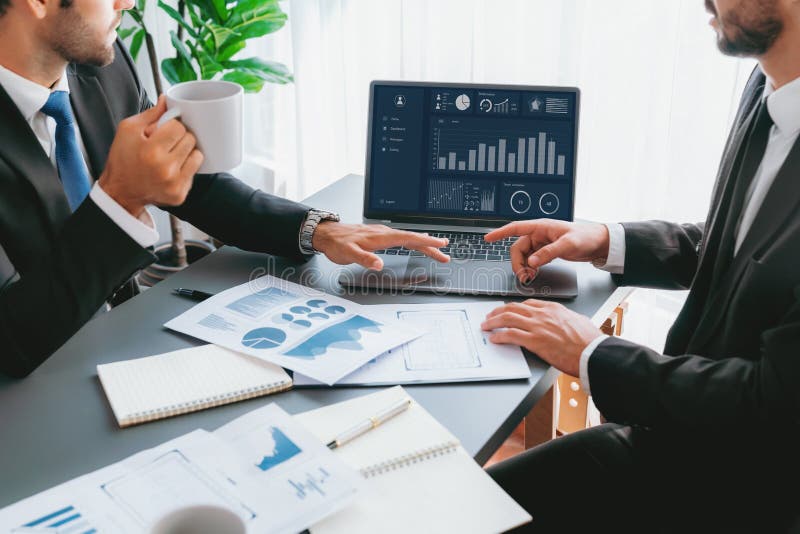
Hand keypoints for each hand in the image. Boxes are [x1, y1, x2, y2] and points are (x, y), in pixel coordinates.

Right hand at [98, 95, 203, 216]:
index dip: (171, 126)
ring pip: (197, 155)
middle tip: (166, 143)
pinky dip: (186, 167)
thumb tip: (167, 99)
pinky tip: (171, 169)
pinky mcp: (180, 194)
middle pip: (190, 139)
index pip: (178, 127)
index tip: (163, 132)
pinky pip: (195, 172)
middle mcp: (165, 169)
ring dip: (186, 152)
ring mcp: (174, 184)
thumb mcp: (128, 130)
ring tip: (170, 155)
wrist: (120, 191)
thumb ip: (150, 114)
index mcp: (151, 151)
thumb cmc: (122, 159)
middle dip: (179, 138)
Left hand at [311, 222, 449, 269]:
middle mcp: (384, 233)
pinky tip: (414, 242)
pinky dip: (411, 240)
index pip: (408, 238)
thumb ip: (364, 259)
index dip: (425, 242)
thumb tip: (378, 264)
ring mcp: (382, 234)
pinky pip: (400, 237)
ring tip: (436, 247)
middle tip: (445, 251)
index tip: (440, 244)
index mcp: (381, 237)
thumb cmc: (337, 243)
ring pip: (407, 237)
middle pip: (412, 238)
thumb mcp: (349, 254)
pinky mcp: (378, 236)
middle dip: (429, 245)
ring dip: (422, 242)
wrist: (326, 234)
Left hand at [481, 299, 602, 376]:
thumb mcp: (578, 322)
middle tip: (490, 316)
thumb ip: (567, 320)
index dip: (514, 307)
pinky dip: (499, 336)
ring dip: (493, 322)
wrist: (594, 352)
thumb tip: (566, 322)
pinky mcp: (535, 341)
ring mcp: (537, 327)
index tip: (507, 310)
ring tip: (486, 326)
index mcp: (553, 309)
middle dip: (498, 312)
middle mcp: (543, 314)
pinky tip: (494, 339)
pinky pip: (511, 335)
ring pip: (507, 319)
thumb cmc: (590, 341)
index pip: (528, 304)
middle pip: (513, 308)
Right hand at [484, 219, 609, 281]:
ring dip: (523, 267)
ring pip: (524, 256)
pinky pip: (532, 260)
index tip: (488, 238)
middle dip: (517, 262)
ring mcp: (542, 243)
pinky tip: (534, 274)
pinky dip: (530, 268)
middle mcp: (539, 234)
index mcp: (541, 227)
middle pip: (518, 248)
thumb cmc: (586, 237)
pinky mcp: (546, 251)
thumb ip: (548, 253)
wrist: (599, 243)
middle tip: (523, 275)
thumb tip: (532, 262)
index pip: (515, 228)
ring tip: (530, 277)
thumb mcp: (568, 244)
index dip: (500, 233)